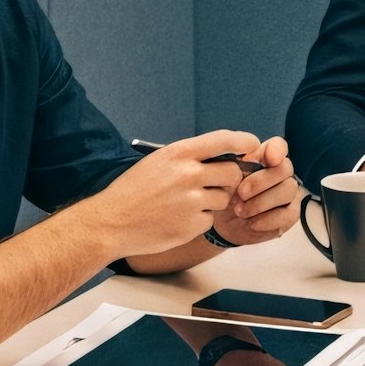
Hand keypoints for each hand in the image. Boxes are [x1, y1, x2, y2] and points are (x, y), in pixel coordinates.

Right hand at [92, 131, 265, 260]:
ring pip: (223, 199)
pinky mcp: (191, 225)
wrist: (111, 223)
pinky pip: (209, 220)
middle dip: (228, 179)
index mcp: (179, 154)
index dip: (244, 141)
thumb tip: (222, 156)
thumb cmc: (133, 191)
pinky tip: (177, 219)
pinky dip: (198, 221)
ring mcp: (192, 201)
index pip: (224, 140)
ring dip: (211, 202)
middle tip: (213, 184)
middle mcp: (189, 174)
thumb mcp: (158, 162)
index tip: (253, 144)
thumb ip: (188, 158)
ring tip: (184, 204)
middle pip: (232, 172)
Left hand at [211, 136, 297, 246]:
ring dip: (260, 203)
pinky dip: (268, 219)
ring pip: (287, 190)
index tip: (266, 159)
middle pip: (285, 168)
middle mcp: (280, 172)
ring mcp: (288, 193)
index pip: (279, 146)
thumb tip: (242, 158)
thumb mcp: (222, 177)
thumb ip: (231, 163)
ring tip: (240, 211)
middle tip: (240, 193)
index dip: (276, 150)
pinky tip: (252, 222)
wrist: (222, 223)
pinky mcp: (290, 213)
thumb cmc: (224, 194)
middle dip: (260, 182)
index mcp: (264, 157)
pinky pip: (288, 214)